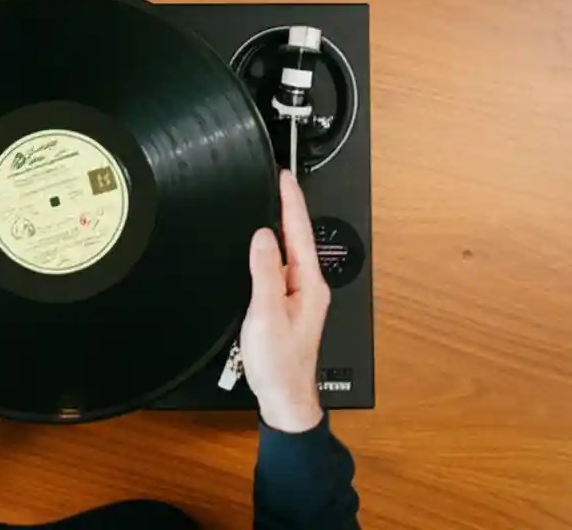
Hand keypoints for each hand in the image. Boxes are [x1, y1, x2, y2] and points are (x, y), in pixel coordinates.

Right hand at [240, 170, 330, 432]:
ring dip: (281, 225)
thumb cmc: (279, 363)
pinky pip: (282, 266)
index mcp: (309, 284)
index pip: (299, 231)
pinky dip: (273, 248)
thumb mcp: (266, 314)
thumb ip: (265, 273)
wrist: (284, 395)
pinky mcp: (289, 304)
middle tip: (276, 180)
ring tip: (271, 202)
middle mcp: (309, 286)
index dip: (291, 201)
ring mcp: (301, 295)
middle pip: (298, 236)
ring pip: (290, 250)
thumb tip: (262, 237)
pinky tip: (265, 245)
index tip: (284, 176)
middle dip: (287, 206)